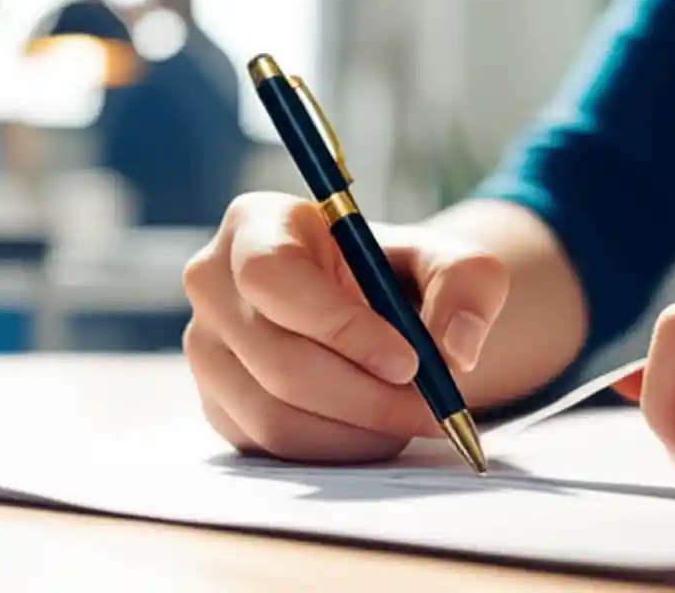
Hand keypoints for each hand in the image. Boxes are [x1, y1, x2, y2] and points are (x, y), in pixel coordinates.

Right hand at [182, 192, 509, 463]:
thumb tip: (454, 348)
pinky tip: (378, 428)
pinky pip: (273, 447)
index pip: (272, 277)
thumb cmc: (396, 276)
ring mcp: (206, 351)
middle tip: (435, 409)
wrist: (369, 313)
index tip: (408, 362)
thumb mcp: (447, 260)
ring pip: (275, 414)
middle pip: (276, 360)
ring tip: (413, 417)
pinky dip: (337, 448)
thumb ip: (467, 284)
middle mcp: (213, 286)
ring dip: (357, 429)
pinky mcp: (218, 405)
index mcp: (254, 226)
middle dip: (366, 397)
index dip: (338, 326)